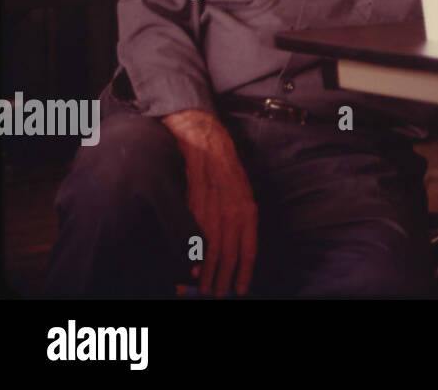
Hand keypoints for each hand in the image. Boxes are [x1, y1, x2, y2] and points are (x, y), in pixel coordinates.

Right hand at [161, 109, 257, 296]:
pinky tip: (188, 269)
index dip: (244, 272)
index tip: (240, 290)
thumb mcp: (242, 194)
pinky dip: (191, 255)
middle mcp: (232, 211)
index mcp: (248, 209)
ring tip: (201, 290)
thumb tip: (237, 249)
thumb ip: (240, 219)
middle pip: (228, 254)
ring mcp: (211, 209)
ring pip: (210, 249)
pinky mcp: (192, 205)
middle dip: (222, 279)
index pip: (249, 248)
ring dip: (205, 273)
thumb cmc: (226, 171)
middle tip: (216, 296)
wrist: (205, 142)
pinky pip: (193, 236)